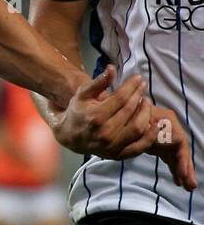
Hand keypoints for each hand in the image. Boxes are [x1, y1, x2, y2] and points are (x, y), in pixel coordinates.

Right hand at [51, 66, 196, 190]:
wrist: (70, 136)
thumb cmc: (78, 112)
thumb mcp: (83, 94)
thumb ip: (99, 82)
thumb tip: (112, 68)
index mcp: (96, 117)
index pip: (121, 98)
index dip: (132, 86)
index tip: (138, 78)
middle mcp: (105, 133)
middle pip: (130, 110)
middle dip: (139, 95)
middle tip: (142, 87)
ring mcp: (112, 146)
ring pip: (138, 127)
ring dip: (146, 112)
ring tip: (145, 102)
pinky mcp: (118, 155)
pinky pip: (140, 147)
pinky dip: (150, 136)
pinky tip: (154, 124)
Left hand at [134, 104, 196, 191]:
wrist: (120, 110)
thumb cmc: (130, 114)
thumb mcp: (139, 123)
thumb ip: (151, 133)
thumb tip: (169, 139)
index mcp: (168, 121)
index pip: (180, 143)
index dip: (183, 160)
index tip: (183, 176)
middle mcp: (171, 128)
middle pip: (181, 150)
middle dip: (186, 169)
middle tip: (191, 187)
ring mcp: (166, 137)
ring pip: (176, 155)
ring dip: (182, 171)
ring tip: (187, 187)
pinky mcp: (160, 143)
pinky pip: (169, 157)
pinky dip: (173, 168)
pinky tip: (177, 181)